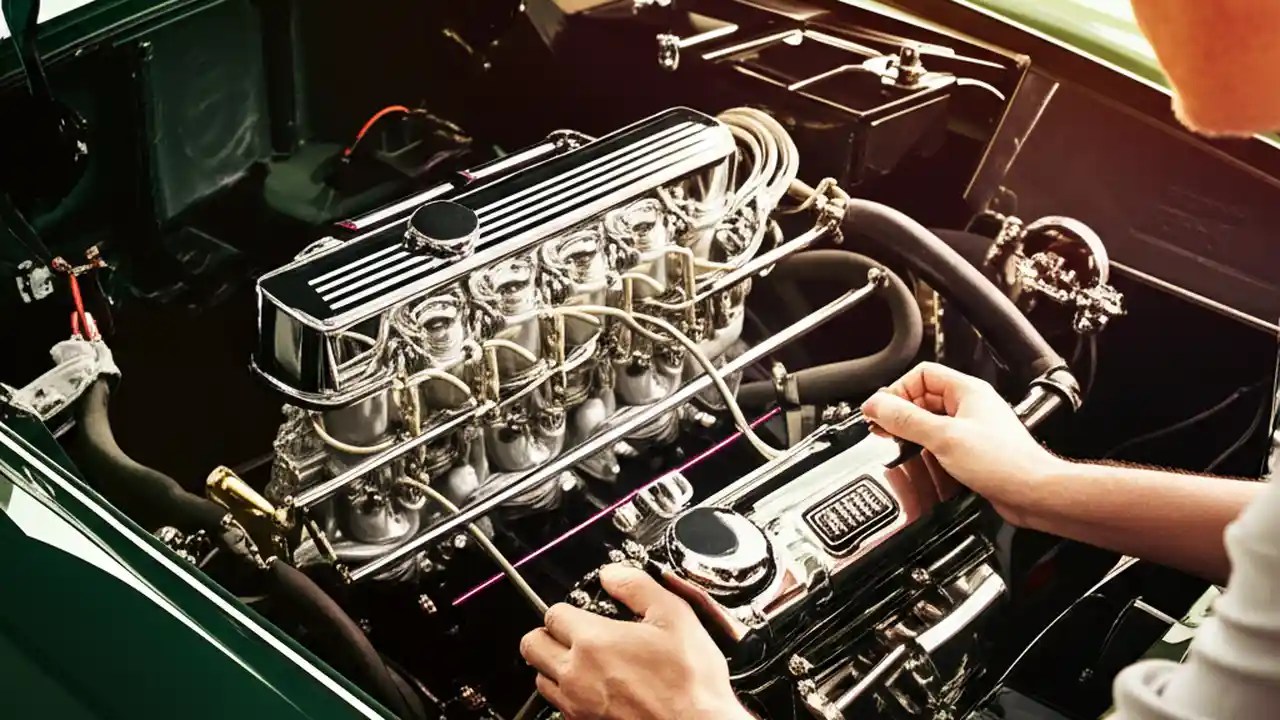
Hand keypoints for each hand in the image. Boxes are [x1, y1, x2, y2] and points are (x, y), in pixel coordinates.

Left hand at [519, 564, 750, 719]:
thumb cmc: (689, 683)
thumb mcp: (675, 616)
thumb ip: (637, 586)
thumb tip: (613, 574)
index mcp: (593, 642)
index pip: (553, 613)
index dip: (569, 607)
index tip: (583, 611)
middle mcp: (576, 675)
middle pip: (532, 645)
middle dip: (549, 634)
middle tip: (572, 633)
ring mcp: (577, 705)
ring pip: (540, 678)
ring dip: (555, 665)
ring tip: (583, 661)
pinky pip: (557, 705)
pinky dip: (567, 693)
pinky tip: (594, 687)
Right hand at [860, 362, 1066, 525]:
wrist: (1033, 493)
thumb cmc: (1004, 463)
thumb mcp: (944, 437)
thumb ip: (905, 420)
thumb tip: (875, 405)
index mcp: (967, 391)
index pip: (921, 374)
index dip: (897, 390)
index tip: (879, 411)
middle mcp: (970, 405)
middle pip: (923, 396)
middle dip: (900, 411)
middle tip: (882, 428)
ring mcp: (971, 427)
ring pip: (931, 419)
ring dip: (911, 430)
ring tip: (896, 443)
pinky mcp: (972, 449)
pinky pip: (940, 439)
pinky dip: (925, 446)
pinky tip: (919, 459)